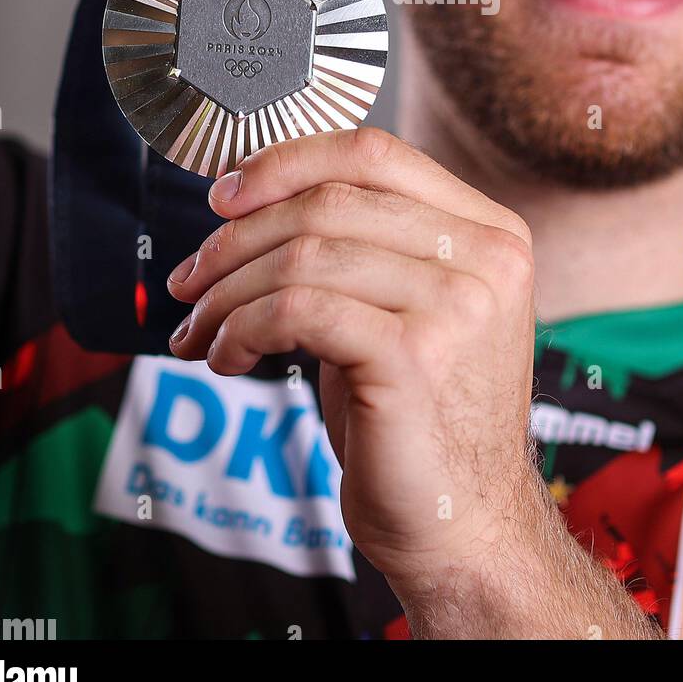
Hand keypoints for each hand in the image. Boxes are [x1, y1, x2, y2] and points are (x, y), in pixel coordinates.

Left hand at [166, 127, 538, 596]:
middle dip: (238, 237)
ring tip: (203, 332)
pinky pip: (297, 310)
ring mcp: (457, 305)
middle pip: (330, 200)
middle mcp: (485, 257)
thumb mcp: (407, 310)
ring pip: (306, 254)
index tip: (225, 195)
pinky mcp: (414, 357)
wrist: (464, 527)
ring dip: (231, 291)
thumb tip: (250, 199)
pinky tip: (230, 359)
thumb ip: (363, 247)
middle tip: (192, 280)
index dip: (287, 162)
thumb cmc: (421, 419)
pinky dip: (243, 329)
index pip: (375, 154)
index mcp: (489, 231)